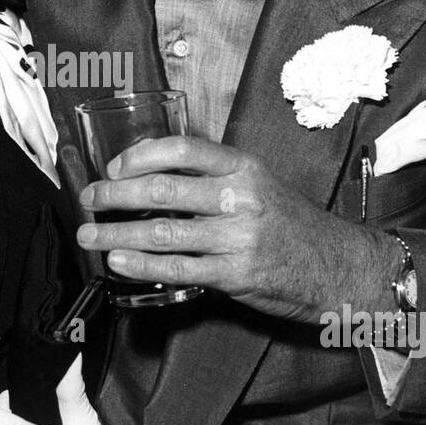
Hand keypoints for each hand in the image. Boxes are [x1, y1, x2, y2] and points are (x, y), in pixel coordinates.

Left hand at [77, 135, 397, 323]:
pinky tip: (118, 261)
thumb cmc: (291, 224)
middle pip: (161, 190)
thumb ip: (214, 175)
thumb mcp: (259, 183)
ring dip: (115, 234)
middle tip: (89, 199)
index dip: (138, 156)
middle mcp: (239, 197)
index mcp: (243, 167)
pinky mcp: (234, 274)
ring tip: (89, 236)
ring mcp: (236, 237)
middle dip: (113, 195)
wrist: (336, 266)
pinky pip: (176, 268)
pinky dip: (140, 264)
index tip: (113, 167)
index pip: (181, 150)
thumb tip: (153, 170)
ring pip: (160, 232)